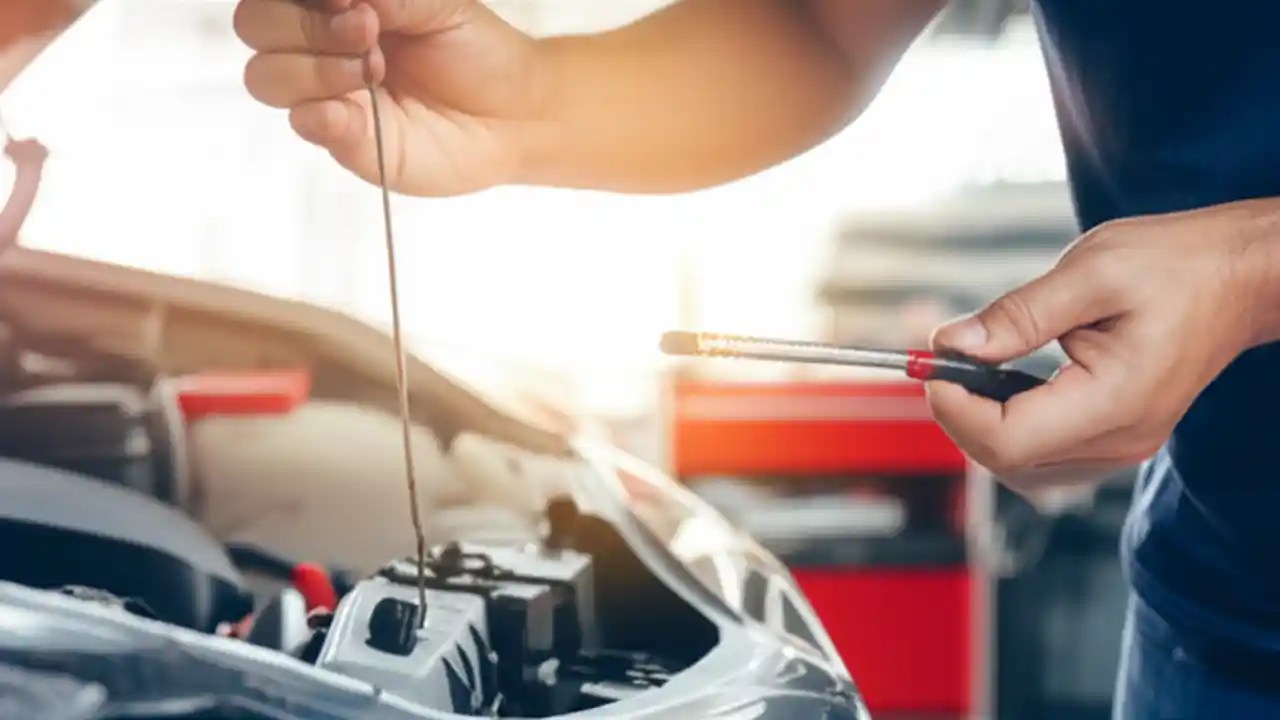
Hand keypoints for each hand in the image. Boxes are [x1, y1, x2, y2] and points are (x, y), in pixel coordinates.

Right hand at [233, 0, 549, 194]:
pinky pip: (304, 125)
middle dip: (303, 24)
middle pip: (256, 26)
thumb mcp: (439, 4)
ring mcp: (329, 95)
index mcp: (336, 5)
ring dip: (313, 67)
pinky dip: (317, 113)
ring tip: (373, 69)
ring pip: (266, 76)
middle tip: (367, 31)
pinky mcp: (347, 141)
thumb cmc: (477, 52)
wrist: (514, 112)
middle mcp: (321, 46)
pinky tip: (349, 108)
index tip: (352, 0)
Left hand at [926, 198, 1279, 490]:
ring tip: (973, 367)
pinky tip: (1004, 380)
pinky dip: (1010, 422)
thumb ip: (1017, 315)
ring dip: (981, 422)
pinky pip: (1045, 452)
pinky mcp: (1116, 436)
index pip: (1006, 441)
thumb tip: (953, 344)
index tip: (934, 362)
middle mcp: (1119, 439)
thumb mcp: (1092, 271)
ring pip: (1020, 465)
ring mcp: (1121, 445)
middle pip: (1005, 460)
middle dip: (960, 414)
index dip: (955, 407)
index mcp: (1114, 403)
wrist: (1241, 277)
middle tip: (945, 360)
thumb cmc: (1180, 266)